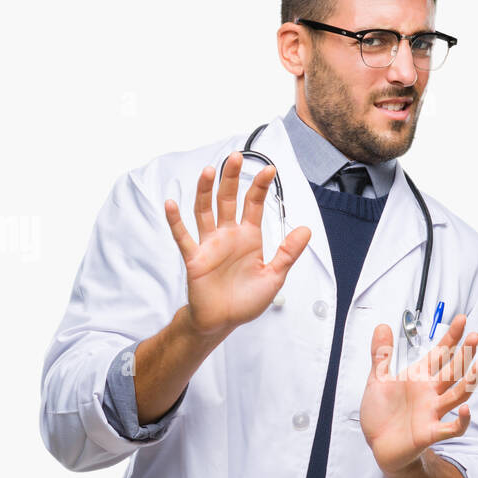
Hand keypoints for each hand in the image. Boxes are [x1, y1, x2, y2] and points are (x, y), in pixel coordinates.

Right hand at [163, 153, 311, 336]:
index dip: (260, 186)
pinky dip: (176, 221)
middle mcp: (228, 236)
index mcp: (249, 237)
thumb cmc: (246, 300)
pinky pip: (183, 237)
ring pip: (205, 211)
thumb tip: (306, 230)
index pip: (254, 204)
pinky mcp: (195, 258)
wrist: (224, 321)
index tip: (270, 169)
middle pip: (228, 200)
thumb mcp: (274, 276)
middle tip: (236, 157)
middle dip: (232, 178)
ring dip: (205, 191)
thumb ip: (288, 253)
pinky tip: (172, 204)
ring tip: (208, 171)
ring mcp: (210, 244)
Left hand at [360, 314, 477, 475]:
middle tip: (474, 337)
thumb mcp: (377, 380)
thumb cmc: (381, 413)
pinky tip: (466, 410)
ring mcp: (433, 412)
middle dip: (464, 354)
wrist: (378, 444)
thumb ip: (380, 354)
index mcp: (420, 377)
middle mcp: (431, 392)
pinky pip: (451, 428)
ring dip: (470, 382)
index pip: (440, 353)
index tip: (461, 320)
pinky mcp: (430, 432)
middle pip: (453, 370)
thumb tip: (382, 326)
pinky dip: (461, 421)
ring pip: (457, 395)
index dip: (451, 337)